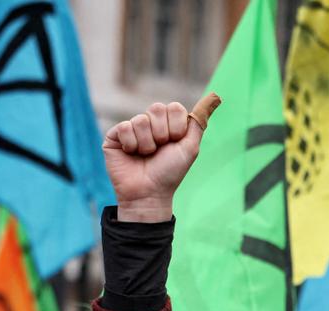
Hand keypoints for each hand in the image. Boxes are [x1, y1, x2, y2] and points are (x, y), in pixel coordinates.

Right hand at [103, 96, 219, 222]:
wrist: (149, 193)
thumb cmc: (170, 173)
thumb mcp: (190, 148)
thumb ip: (198, 122)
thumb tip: (214, 98)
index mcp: (168, 124)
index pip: (174, 107)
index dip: (176, 127)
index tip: (175, 143)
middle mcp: (150, 123)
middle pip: (157, 108)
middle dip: (162, 134)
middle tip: (159, 150)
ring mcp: (132, 128)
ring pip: (140, 120)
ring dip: (147, 143)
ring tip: (145, 155)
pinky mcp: (115, 135)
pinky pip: (124, 127)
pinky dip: (131, 145)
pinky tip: (131, 154)